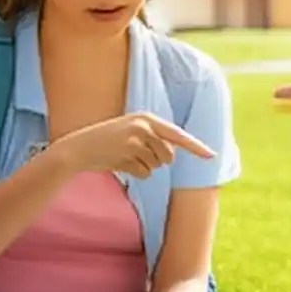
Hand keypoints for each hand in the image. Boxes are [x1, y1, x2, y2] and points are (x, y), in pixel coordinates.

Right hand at [52, 113, 215, 178]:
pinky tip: (118, 163)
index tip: (211, 156)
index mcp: (147, 118)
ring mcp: (137, 138)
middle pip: (168, 156)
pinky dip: (134, 173)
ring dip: (142, 167)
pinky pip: (144, 173)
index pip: (178, 135)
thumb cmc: (106, 144)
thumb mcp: (130, 135)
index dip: (196, 147)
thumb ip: (151, 141)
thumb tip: (170, 157)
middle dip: (155, 161)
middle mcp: (145, 125)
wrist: (78, 148)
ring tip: (123, 157)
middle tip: (132, 155)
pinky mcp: (129, 151)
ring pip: (156, 165)